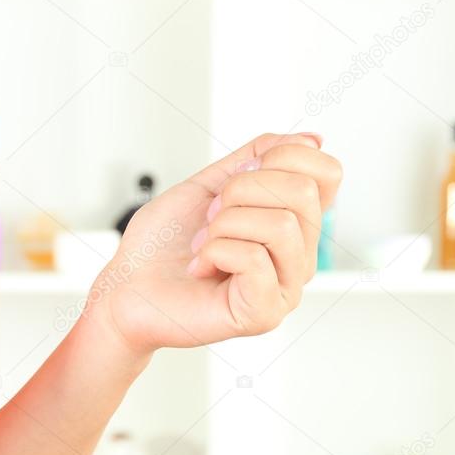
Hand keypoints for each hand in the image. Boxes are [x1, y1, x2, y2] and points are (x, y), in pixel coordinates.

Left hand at [93, 133, 341, 355]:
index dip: (283, 157)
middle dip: (241, 191)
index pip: (326, 173)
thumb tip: (311, 140)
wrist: (127, 286)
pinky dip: (215, 252)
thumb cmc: (162, 245)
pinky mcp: (264, 313)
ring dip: (225, 225)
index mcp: (292, 224)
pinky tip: (201, 267)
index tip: (238, 176)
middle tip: (210, 218)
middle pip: (302, 191)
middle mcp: (298, 257)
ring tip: (203, 245)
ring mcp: (285, 288)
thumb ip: (257, 159)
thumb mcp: (210, 184)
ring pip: (282, 225)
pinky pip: (255, 258)